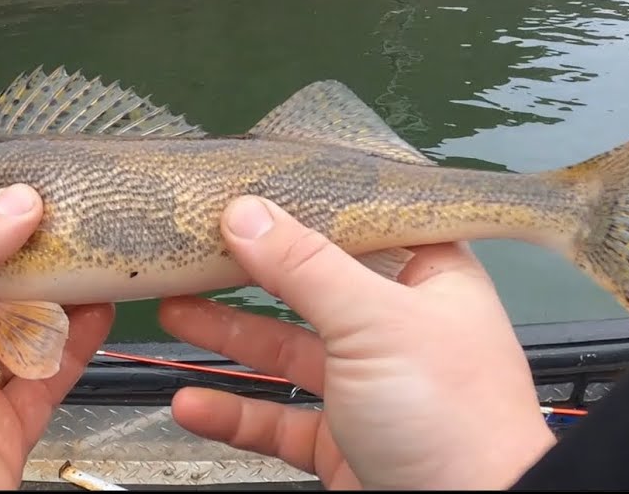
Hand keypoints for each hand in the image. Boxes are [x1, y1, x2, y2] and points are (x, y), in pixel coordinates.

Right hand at [159, 195, 555, 489]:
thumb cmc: (455, 420)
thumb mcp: (374, 323)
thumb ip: (305, 266)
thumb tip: (246, 212)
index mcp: (432, 280)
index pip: (365, 223)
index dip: (310, 203)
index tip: (251, 185)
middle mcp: (402, 329)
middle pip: (313, 284)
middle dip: (251, 270)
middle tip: (195, 248)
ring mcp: (371, 389)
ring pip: (287, 350)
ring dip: (229, 336)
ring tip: (173, 312)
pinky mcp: (343, 443)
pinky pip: (278, 418)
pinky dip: (233, 412)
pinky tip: (192, 403)